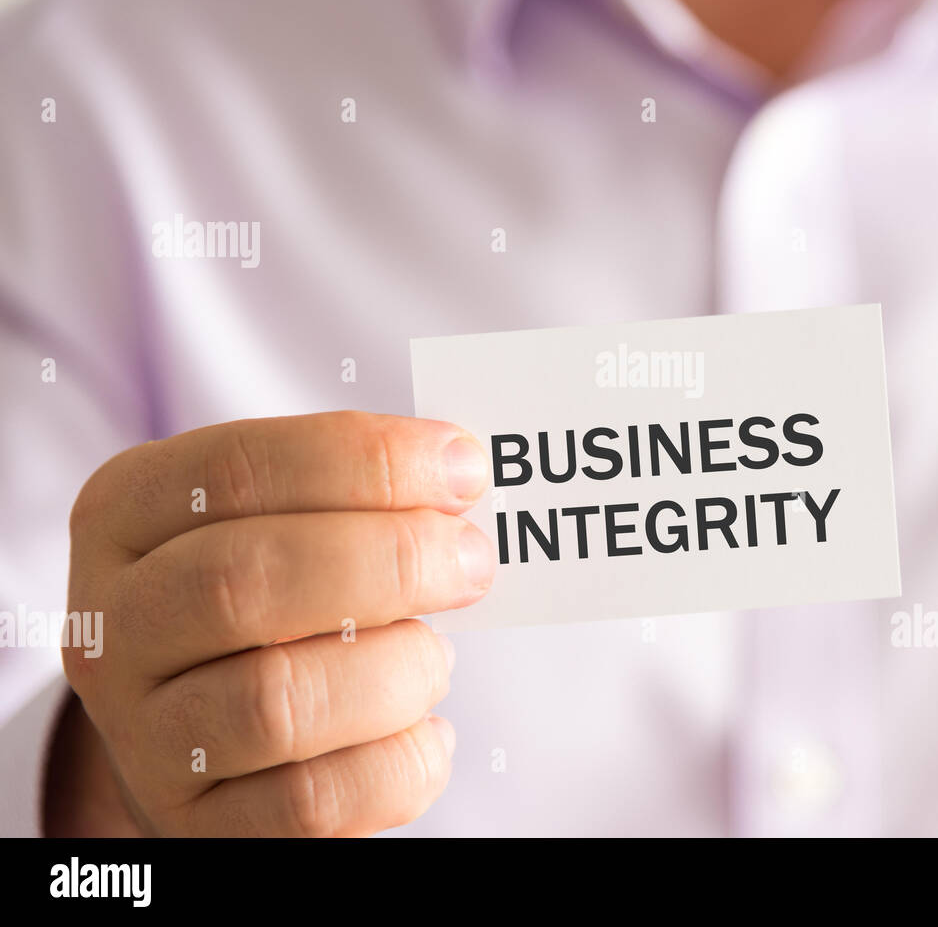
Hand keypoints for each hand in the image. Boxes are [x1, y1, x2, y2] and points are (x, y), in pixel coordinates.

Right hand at [49, 411, 493, 835]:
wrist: (206, 722)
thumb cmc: (271, 589)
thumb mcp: (284, 514)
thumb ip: (353, 488)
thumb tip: (456, 471)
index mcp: (126, 516)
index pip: (234, 469)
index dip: (364, 463)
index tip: (463, 469)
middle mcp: (115, 627)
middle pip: (244, 580)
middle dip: (389, 561)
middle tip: (472, 562)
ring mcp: (146, 737)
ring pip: (278, 702)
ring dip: (396, 671)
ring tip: (435, 658)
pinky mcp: (200, 825)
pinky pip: (315, 802)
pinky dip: (400, 762)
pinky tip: (426, 731)